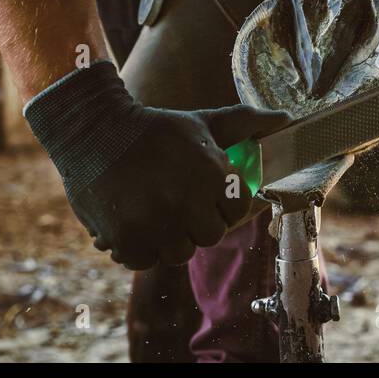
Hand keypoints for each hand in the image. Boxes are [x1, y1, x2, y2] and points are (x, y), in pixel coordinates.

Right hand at [23, 62, 286, 269]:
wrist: (92, 130)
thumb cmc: (154, 128)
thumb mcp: (202, 121)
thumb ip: (245, 122)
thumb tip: (286, 117)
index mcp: (212, 174)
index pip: (236, 214)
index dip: (222, 206)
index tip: (204, 196)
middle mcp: (188, 201)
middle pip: (209, 236)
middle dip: (196, 223)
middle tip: (176, 203)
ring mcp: (157, 223)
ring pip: (178, 253)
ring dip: (168, 238)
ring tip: (153, 213)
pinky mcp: (127, 239)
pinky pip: (144, 260)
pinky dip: (139, 248)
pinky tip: (132, 223)